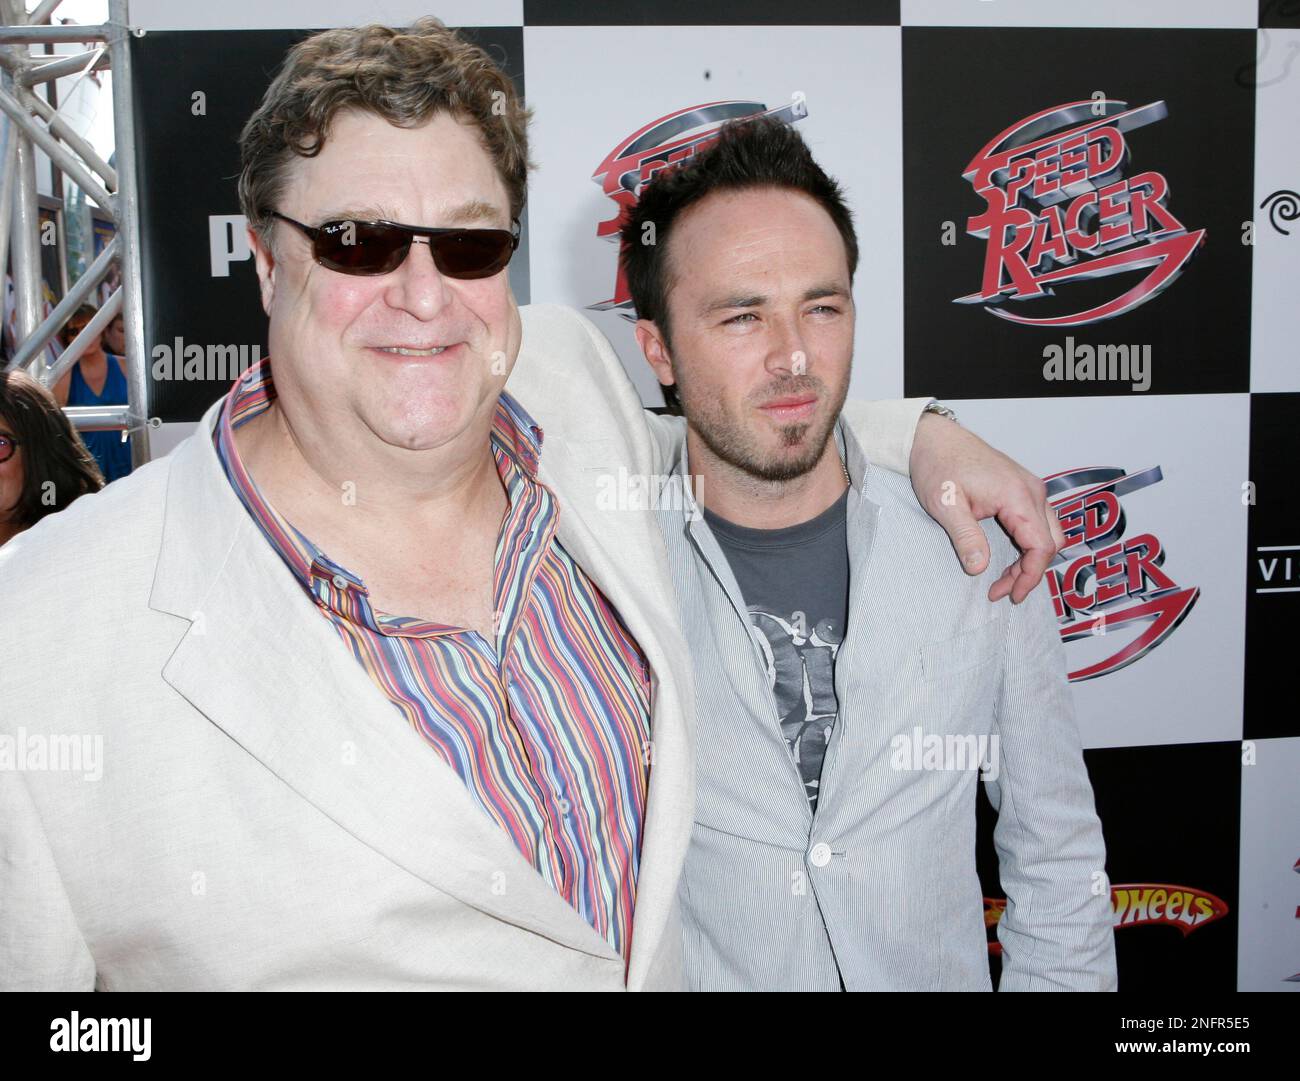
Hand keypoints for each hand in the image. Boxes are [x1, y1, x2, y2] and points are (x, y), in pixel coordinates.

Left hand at [909, 412, 1064, 603]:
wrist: (935, 438)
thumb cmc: (939, 464)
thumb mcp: (945, 505)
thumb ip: (965, 537)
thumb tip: (979, 568)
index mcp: (1017, 495)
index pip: (1041, 546)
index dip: (1030, 576)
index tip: (1010, 594)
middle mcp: (1031, 490)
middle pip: (1050, 542)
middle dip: (1030, 572)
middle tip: (1001, 590)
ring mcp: (1030, 487)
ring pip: (1047, 533)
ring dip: (1030, 559)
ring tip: (1003, 578)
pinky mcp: (1022, 488)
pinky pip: (1038, 522)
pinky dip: (1029, 543)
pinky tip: (1009, 556)